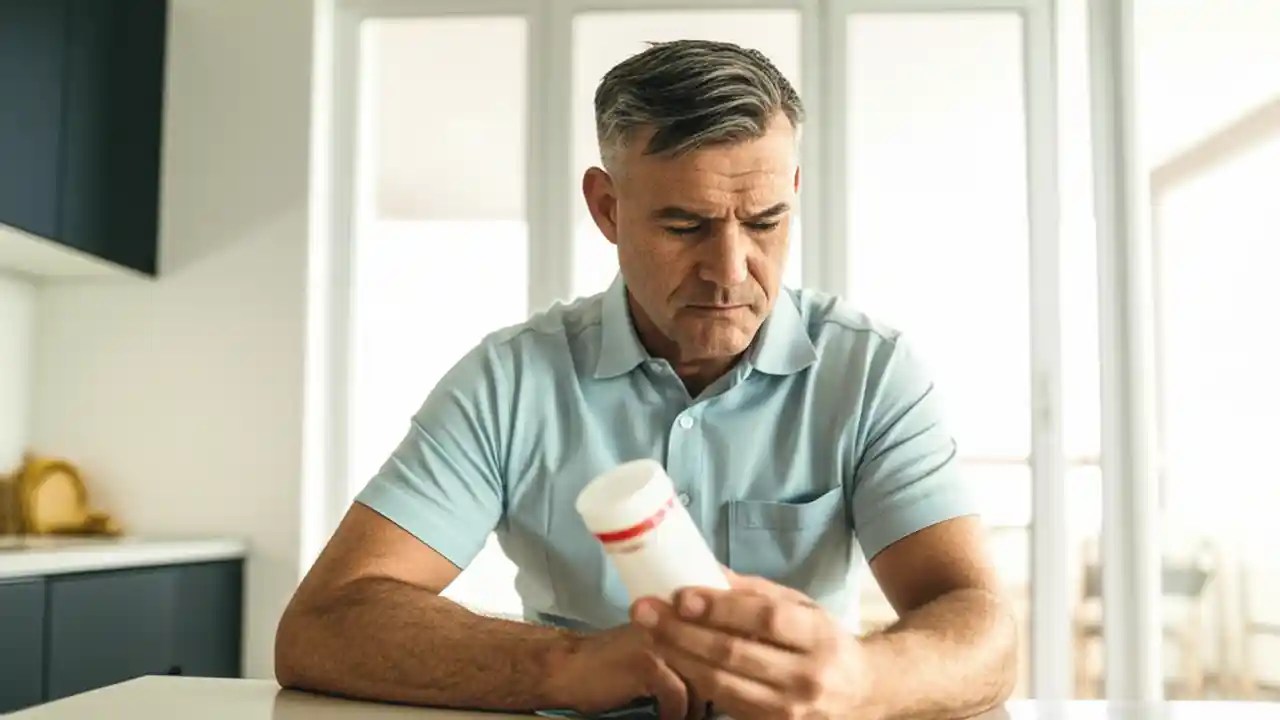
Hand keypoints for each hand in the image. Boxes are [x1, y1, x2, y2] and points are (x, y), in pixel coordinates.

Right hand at [548, 623, 710, 719]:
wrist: (567, 667)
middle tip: (711, 708)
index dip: (726, 664)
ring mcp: (661, 641)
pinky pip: (678, 696)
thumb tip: (720, 672)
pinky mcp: (649, 664)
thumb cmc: (613, 663)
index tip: (728, 684)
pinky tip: (665, 719)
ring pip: (701, 680)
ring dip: (697, 707)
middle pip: (715, 659)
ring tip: (689, 717)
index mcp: (678, 613)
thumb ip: (685, 648)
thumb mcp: (655, 646)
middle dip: (717, 689)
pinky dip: (673, 714)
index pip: (719, 633)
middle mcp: (673, 621)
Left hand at [631, 573, 873, 719]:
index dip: (719, 608)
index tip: (681, 595)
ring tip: (649, 632)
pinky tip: (671, 657)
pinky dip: (693, 677)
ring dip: (678, 656)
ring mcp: (789, 710)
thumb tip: (704, 569)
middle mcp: (807, 677)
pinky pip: (723, 702)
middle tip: (645, 609)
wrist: (861, 692)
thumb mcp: (802, 607)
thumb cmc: (823, 640)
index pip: (764, 620)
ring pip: (721, 683)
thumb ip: (755, 592)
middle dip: (681, 630)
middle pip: (733, 653)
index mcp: (819, 637)